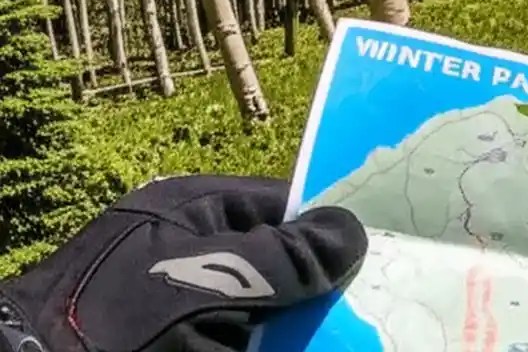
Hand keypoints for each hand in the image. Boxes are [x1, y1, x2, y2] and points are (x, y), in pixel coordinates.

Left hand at [0, 175, 366, 351]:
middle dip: (329, 288)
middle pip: (286, 267)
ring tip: (367, 330)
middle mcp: (197, 256)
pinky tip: (320, 345)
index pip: (286, 206)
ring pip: (274, 316)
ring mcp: (192, 310)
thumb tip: (354, 232)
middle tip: (383, 304)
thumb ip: (288, 256)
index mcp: (197, 211)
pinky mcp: (195, 345)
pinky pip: (255, 342)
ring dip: (312, 328)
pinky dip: (285, 344)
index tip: (387, 250)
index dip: (334, 228)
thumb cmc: (124, 316)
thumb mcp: (213, 276)